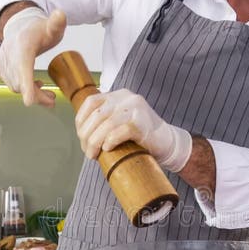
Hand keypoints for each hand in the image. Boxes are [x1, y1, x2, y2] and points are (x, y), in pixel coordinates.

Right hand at [0, 7, 66, 106]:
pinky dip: (24, 88)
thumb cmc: (36, 30)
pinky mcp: (0, 69)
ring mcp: (2, 63)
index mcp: (22, 48)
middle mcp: (9, 56)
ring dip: (32, 93)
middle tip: (52, 98)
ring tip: (47, 93)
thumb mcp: (51, 27)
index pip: (23, 69)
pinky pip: (12, 85)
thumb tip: (61, 14)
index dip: (27, 86)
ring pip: (16, 87)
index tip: (29, 101)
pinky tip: (34, 84)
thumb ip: (57, 23)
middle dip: (37, 95)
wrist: (18, 27)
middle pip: (21, 84)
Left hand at [76, 88, 191, 171]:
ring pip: (107, 124)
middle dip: (87, 136)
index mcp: (119, 95)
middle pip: (97, 115)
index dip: (81, 120)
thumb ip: (105, 120)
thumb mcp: (120, 120)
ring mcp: (136, 109)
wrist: (168, 142)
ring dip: (95, 142)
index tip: (81, 137)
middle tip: (88, 152)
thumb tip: (82, 133)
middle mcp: (127, 98)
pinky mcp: (143, 124)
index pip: (91, 102)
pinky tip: (108, 149)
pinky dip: (110, 141)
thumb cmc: (140, 135)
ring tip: (93, 154)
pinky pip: (121, 131)